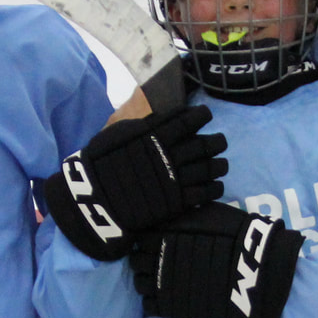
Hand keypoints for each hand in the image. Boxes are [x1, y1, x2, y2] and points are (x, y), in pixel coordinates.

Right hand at [44, 106, 227, 260]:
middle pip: (205, 144)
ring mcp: (175, 179)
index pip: (189, 120)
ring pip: (210, 168)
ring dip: (220, 165)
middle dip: (217, 141)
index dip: (202, 116)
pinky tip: (216, 185)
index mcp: (156, 135)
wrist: (95, 197)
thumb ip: (145, 126)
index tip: (205, 115)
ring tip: (221, 164)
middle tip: (220, 141)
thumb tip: (163, 118)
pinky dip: (215, 187)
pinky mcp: (177, 202)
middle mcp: (170, 155)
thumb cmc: (102, 162)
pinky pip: (206, 193)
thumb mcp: (120, 133)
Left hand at [130, 202, 303, 317]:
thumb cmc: (231, 234)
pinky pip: (148, 306)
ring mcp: (160, 283)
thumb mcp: (205, 212)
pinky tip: (165, 297)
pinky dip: (153, 302)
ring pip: (139, 283)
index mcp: (161, 233)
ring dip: (147, 280)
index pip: (139, 237)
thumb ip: (182, 215)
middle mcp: (155, 257)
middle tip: (159, 261)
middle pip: (135, 260)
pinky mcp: (170, 306)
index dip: (148, 240)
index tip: (157, 242)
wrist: (248, 266)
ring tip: (161, 280)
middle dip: (144, 260)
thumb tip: (172, 211)